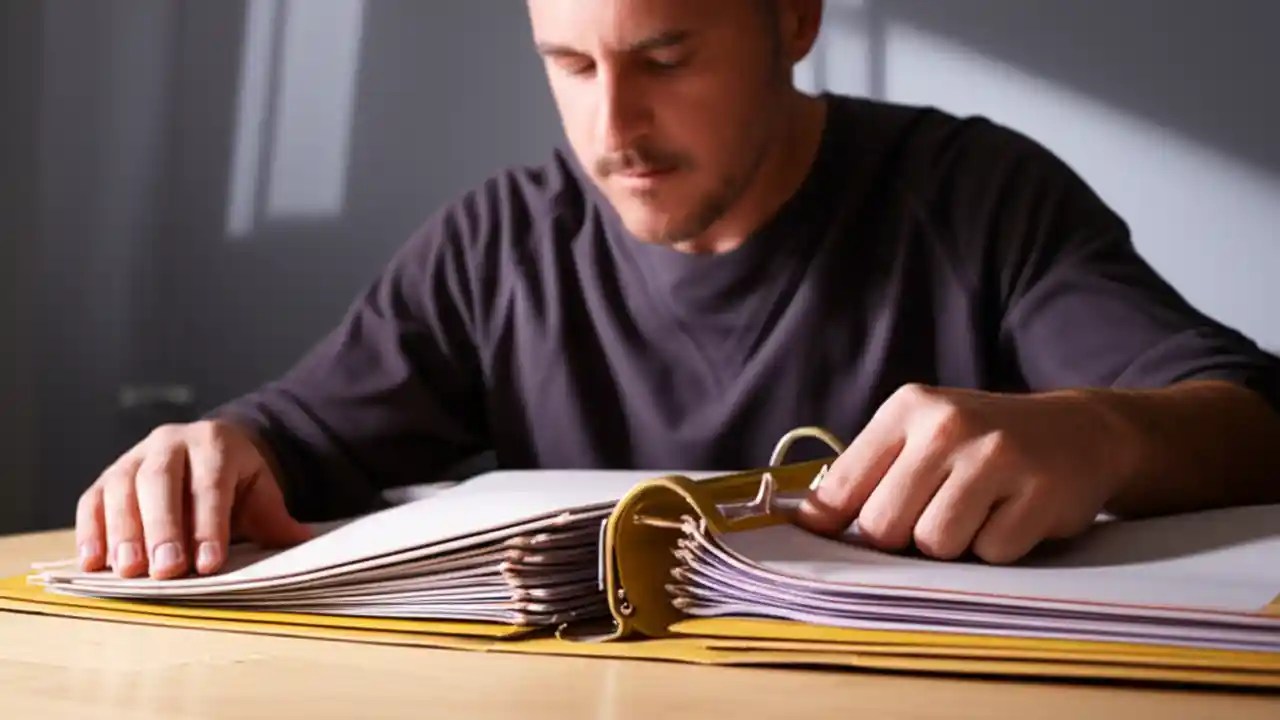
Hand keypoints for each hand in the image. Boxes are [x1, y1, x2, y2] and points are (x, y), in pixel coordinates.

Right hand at [76, 420, 311, 578]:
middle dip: (162, 528)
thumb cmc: (235, 480)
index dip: (209, 525)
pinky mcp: (106, 477)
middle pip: (159, 481)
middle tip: (166, 569)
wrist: (208, 451)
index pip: (210, 484)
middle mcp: (169, 442)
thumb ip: (274, 518)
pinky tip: (95, 562)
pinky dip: (91, 531)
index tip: (209, 565)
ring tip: (130, 571)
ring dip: (123, 533)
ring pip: (121, 489)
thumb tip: (299, 541)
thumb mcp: (260, 492)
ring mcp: (133, 456)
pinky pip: (91, 501)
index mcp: (214, 443)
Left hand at [794, 384, 1135, 563]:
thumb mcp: (921, 436)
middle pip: (883, 526)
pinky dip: (998, 547)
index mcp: (908, 409)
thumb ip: (866, 473)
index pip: (843, 486)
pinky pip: (990, 554)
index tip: (827, 539)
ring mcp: (997, 456)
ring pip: (935, 544)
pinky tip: (1012, 515)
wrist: (1080, 432)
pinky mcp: (1040, 492)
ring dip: (953, 545)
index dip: (831, 525)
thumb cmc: (982, 444)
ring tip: (977, 512)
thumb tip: (806, 522)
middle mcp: (948, 426)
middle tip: (933, 515)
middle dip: (902, 537)